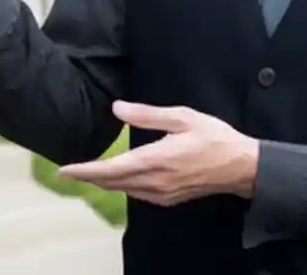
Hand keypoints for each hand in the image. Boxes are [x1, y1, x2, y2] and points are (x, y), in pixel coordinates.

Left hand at [57, 101, 259, 206]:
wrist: (242, 167)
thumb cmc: (214, 138)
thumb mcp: (182, 117)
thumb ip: (147, 115)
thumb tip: (117, 108)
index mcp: (155, 160)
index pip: (111, 169)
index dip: (85, 170)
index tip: (64, 169)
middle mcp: (155, 181)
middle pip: (112, 183)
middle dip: (88, 177)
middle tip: (68, 172)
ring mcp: (162, 193)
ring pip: (124, 190)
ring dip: (104, 182)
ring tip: (89, 173)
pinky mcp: (169, 199)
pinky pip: (138, 194)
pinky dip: (123, 186)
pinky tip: (120, 178)